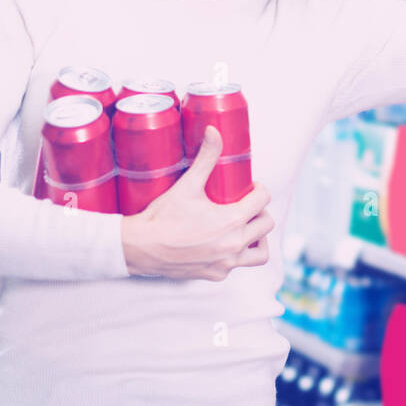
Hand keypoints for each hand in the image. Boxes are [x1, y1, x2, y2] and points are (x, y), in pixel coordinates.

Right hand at [120, 125, 273, 280]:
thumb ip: (205, 157)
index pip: (263, 201)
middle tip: (245, 205)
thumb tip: (213, 130)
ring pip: (260, 253)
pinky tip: (224, 244)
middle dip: (260, 212)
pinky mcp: (215, 274)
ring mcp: (226, 263)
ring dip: (257, 239)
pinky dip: (236, 255)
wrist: (139, 248)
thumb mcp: (187, 184)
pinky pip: (237, 266)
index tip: (250, 188)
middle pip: (266, 225)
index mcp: (232, 221)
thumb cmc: (162, 217)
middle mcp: (234, 244)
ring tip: (245, 228)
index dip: (259, 190)